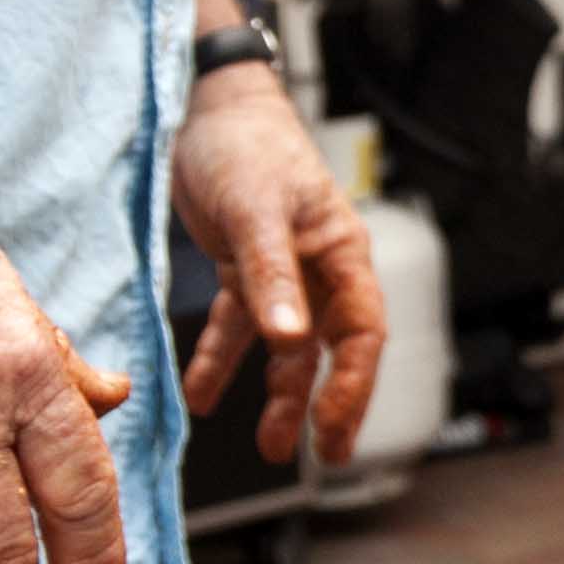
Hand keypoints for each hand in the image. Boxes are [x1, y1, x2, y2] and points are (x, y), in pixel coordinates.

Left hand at [176, 61, 389, 471]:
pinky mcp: (243, 267)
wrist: (206, 106)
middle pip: (332, 349)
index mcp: (341, 252)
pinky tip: (201, 395)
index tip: (330, 428)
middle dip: (329, 405)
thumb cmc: (246, 145)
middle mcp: (319, 268)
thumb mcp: (255, 210)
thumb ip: (273, 276)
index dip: (352, 385)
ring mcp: (282, 271)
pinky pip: (237, 326)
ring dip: (276, 394)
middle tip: (324, 457)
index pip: (363, 332)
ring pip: (286, 347)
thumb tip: (290, 342)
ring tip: (265, 444)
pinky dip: (219, 360)